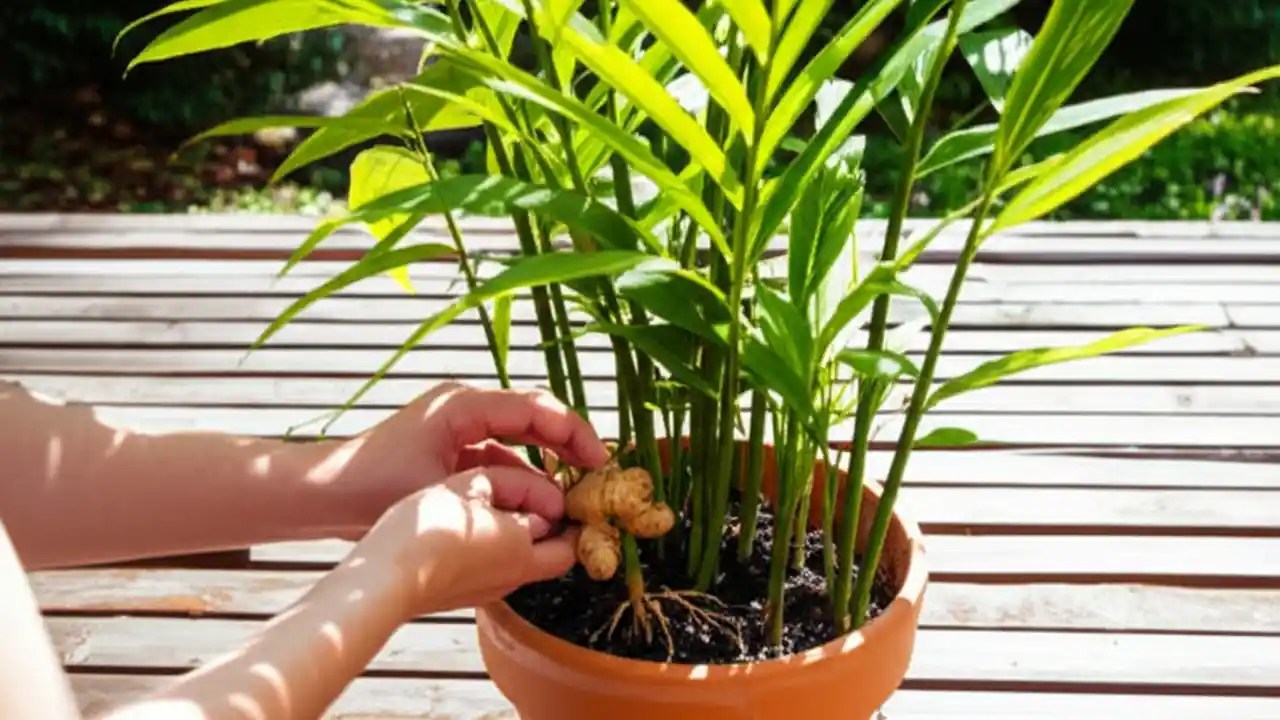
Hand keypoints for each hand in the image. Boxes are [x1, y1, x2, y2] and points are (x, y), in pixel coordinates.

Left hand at [299, 382, 610, 539]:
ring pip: (520, 440)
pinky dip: (524, 476)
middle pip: (535, 417)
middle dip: (570, 446)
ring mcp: (459, 426)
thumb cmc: (369, 489)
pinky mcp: (453, 448)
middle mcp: (465, 407)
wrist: (321, 494)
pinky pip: (501, 456)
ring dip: (548, 466)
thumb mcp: (440, 491)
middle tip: (601, 478)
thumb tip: (551, 506)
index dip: (574, 433)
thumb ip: (500, 492)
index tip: (600, 463)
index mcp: (463, 405)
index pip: (535, 408)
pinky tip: (542, 504)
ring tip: (576, 497)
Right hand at [351, 466, 580, 616]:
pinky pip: (496, 572)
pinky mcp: (465, 597)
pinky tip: (472, 527)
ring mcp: (490, 591)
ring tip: (501, 506)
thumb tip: (543, 497)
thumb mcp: (474, 485)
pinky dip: (496, 550)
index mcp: (523, 549)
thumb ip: (517, 486)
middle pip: (554, 558)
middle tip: (539, 500)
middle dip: (554, 530)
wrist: (384, 579)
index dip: (570, 515)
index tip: (561, 491)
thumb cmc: (427, 528)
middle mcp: (514, 576)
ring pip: (524, 564)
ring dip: (523, 539)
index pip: (571, 541)